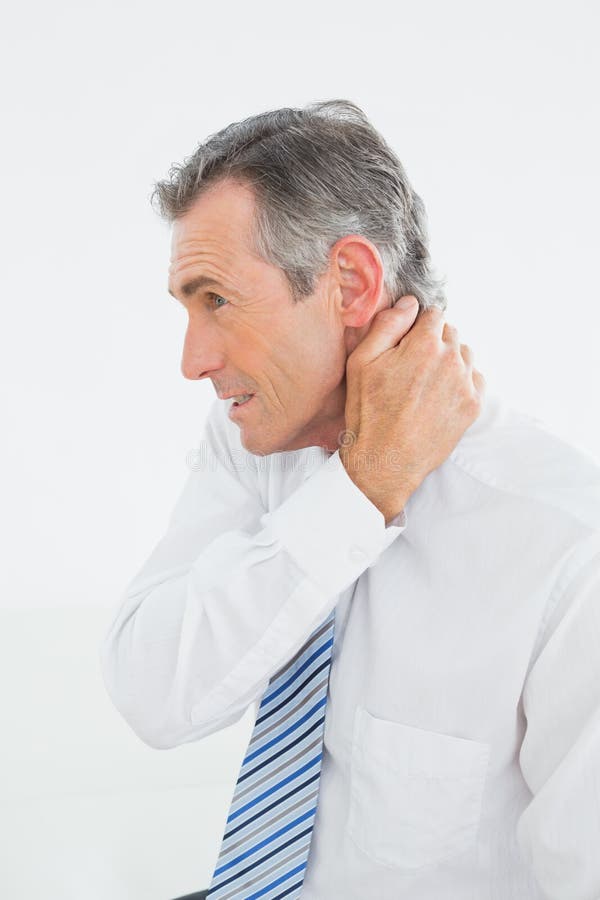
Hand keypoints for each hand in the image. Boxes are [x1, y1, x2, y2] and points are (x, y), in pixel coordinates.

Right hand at [340, 296, 485, 523]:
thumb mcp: (362, 363)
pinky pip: (475, 378)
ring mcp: (465, 384)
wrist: (385, 461)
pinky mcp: (473, 406)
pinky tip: (440, 395)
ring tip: (426, 381)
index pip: (433, 314)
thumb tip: (410, 303)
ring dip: (449, 359)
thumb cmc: (368, 413)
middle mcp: (451, 360)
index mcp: (424, 345)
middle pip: (450, 333)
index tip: (407, 342)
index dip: (418, 326)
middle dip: (433, 342)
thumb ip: (387, 325)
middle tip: (412, 365)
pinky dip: (461, 380)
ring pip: (464, 354)